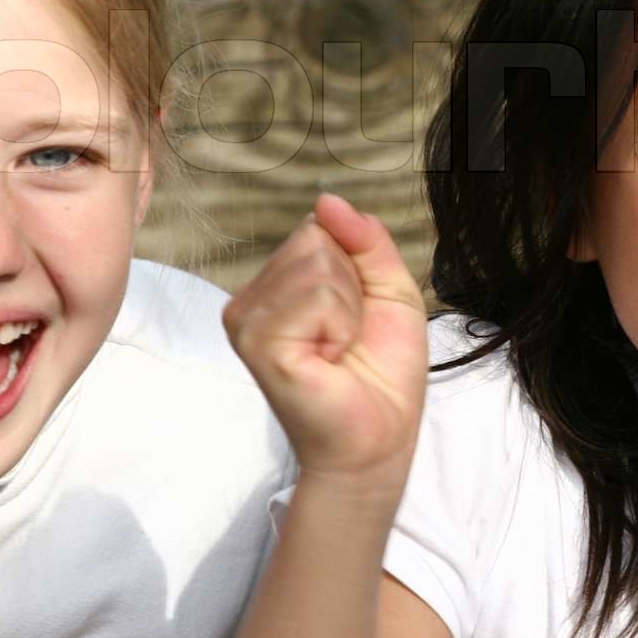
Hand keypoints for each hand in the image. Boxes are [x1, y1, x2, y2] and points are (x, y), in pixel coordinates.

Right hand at [224, 194, 428, 493]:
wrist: (380, 437)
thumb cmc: (381, 371)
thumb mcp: (389, 289)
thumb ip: (366, 240)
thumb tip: (328, 200)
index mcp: (278, 283)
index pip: (319, 228)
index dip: (356, 268)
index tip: (355, 316)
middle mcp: (252, 298)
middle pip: (316, 240)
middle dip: (353, 288)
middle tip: (347, 338)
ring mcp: (248, 320)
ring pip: (318, 264)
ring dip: (349, 310)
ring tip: (338, 350)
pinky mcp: (258, 342)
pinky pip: (317, 296)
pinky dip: (341, 326)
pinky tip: (328, 359)